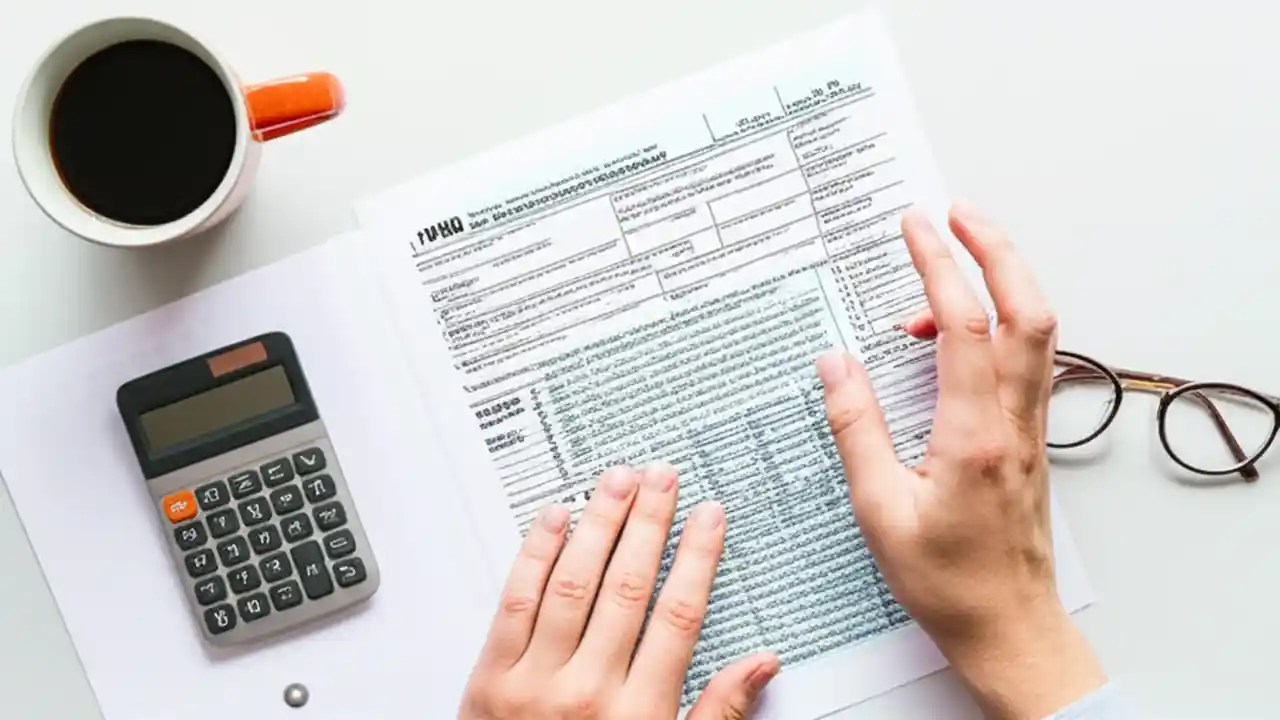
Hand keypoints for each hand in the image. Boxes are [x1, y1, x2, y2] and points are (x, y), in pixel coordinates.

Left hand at [459, 464, 779, 718]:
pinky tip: (552, 517)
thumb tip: (762, 663)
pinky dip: (534, 554)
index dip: (696, 557)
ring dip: (597, 524)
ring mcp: (533, 682)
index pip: (678, 616)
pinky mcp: (489, 679)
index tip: (709, 516)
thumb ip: (716, 713)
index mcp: (638, 713)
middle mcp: (587, 690)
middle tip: (663, 477)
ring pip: (572, 583)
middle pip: (627, 587)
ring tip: (617, 480)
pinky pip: (515, 602)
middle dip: (648, 524)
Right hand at [817, 203, 1104, 718]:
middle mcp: (1013, 422)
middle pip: (1027, 310)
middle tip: (956, 214)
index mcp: (972, 436)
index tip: (915, 227)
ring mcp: (1029, 429)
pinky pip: (1025, 362)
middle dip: (995, 250)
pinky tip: (953, 337)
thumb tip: (836, 362)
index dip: (939, 267)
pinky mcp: (1028, 440)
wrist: (1010, 627)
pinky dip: (997, 326)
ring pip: (1036, 332)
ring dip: (1002, 282)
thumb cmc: (947, 582)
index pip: (963, 326)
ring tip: (948, 264)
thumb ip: (856, 429)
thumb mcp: (879, 510)